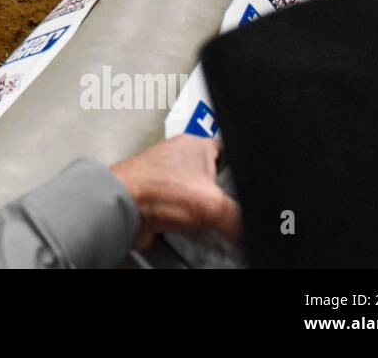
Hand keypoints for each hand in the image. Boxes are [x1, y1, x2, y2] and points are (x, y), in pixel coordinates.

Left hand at [110, 134, 241, 249]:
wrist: (122, 210)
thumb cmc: (155, 189)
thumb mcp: (213, 204)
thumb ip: (240, 218)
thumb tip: (252, 233)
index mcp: (196, 143)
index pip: (233, 151)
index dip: (246, 170)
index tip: (255, 187)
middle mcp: (181, 157)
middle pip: (217, 178)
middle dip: (227, 196)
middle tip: (236, 210)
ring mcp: (169, 177)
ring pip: (201, 196)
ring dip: (208, 211)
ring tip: (216, 222)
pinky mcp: (160, 198)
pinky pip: (185, 211)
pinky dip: (192, 222)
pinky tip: (197, 229)